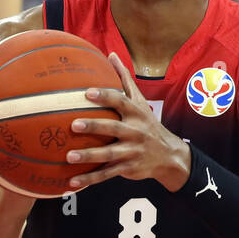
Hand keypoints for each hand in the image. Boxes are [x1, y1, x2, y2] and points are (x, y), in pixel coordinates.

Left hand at [64, 53, 190, 191]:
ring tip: (69, 156)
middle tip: (73, 124)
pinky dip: (90, 180)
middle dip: (94, 126)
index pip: (120, 101)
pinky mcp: (128, 168)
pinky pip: (107, 174)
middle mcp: (135, 131)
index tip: (88, 92)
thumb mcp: (140, 101)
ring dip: (89, 156)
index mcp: (136, 113)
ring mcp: (132, 151)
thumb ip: (124, 79)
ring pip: (109, 154)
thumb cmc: (147, 123)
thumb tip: (111, 54)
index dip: (105, 96)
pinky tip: (72, 183)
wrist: (169, 155)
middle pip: (113, 128)